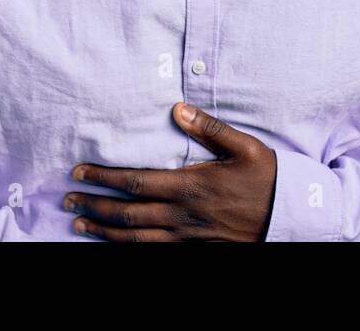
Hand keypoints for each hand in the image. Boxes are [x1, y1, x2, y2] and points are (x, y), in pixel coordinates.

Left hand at [64, 102, 276, 240]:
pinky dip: (130, 248)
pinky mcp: (197, 250)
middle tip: (68, 201)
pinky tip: (115, 244)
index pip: (136, 181)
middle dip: (94, 207)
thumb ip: (210, 127)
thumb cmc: (268, 178)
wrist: (292, 218)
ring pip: (136, 239)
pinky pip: (155, 253)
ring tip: (80, 225)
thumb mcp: (245, 147)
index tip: (80, 172)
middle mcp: (184, 215)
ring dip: (105, 232)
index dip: (104, 177)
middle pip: (128, 214)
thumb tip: (179, 108)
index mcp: (191, 185)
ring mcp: (189, 237)